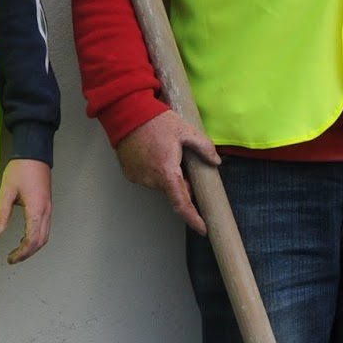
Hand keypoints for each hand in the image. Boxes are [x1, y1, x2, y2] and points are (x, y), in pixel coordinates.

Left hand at [0, 158, 51, 263]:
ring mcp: (48, 209)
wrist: (34, 153)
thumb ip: (2, 213)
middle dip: (27, 253)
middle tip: (14, 258)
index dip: (21, 253)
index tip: (11, 258)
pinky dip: (36, 237)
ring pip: (45, 236)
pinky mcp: (47, 205)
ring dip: (33, 247)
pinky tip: (26, 237)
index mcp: (36, 210)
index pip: (31, 240)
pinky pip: (45, 227)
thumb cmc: (21, 169)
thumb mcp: (7, 190)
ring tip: (19, 251)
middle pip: (41, 241)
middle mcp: (45, 212)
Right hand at [115, 111, 220, 235]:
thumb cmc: (156, 120)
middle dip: (181, 183)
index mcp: (166, 172)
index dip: (193, 219)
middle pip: (172, 190)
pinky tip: (153, 153)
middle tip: (183, 162)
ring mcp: (138, 177)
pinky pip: (147, 178)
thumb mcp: (185, 130)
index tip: (203, 229)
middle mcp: (150, 179)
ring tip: (164, 152)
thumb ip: (204, 146)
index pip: (182, 204)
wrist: (126, 112)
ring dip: (166, 176)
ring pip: (160, 184)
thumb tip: (216, 161)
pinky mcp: (130, 173)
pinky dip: (153, 171)